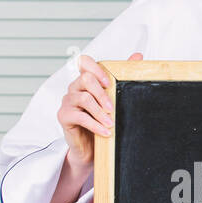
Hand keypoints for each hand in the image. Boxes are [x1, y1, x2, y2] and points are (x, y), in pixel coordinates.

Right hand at [56, 52, 141, 168]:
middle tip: (113, 108)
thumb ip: (122, 77)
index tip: (110, 82)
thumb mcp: (113, 99)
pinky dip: (95, 125)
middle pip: (86, 79)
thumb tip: (138, 55)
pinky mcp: (63, 115)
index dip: (96, 69)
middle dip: (102, 94)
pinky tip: (105, 131)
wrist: (89, 147)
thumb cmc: (100, 120)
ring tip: (111, 123)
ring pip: (84, 98)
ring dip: (100, 112)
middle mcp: (74, 87)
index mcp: (85, 80)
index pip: (84, 62)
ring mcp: (67, 101)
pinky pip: (80, 116)